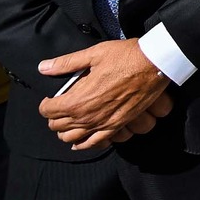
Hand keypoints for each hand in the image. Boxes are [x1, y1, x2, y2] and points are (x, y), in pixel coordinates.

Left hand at [37, 40, 169, 150]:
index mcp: (77, 99)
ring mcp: (102, 123)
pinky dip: (83, 144)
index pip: (48, 110)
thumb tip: (43, 67)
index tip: (50, 97)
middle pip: (57, 126)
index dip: (46, 103)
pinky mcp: (116, 126)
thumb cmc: (126, 56)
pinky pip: (94, 143)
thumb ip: (66, 63)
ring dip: (65, 131)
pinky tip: (80, 141)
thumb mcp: (94, 54)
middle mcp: (87, 116)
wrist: (155, 64)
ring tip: (68, 121)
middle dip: (53, 117)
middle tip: (59, 106)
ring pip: (71, 137)